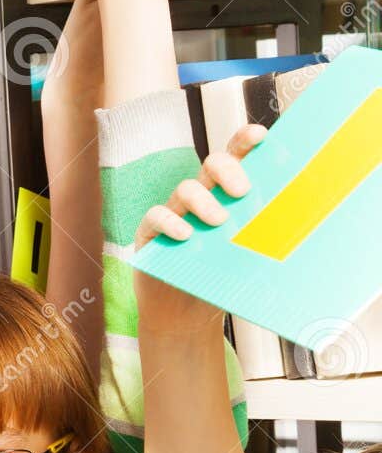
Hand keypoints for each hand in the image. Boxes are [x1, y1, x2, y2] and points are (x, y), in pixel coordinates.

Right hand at [132, 123, 264, 338]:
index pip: (236, 157)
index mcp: (227, 195)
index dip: (245, 141)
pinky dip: (170, 222)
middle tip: (243, 192)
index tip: (261, 136)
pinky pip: (156, 217)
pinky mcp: (150, 235)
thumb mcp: (247, 256)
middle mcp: (201, 197)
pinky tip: (185, 235)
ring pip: (185, 188)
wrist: (184, 315)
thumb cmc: (218, 281)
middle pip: (212, 164)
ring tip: (219, 222)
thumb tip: (302, 228)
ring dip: (203, 201)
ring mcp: (175, 214)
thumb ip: (265, 237)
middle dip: (228, 170)